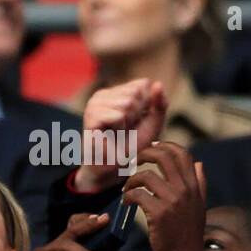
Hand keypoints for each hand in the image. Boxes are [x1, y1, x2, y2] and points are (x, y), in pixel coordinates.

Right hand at [75, 78, 165, 193]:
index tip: (136, 121)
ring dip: (127, 123)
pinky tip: (110, 136)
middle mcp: (103, 94)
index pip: (143, 84)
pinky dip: (120, 129)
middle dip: (137, 114)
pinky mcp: (91, 116)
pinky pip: (118, 115)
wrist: (114, 166)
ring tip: (117, 133)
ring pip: (127, 103)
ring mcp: (94, 103)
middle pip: (135, 93)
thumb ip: (160, 103)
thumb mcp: (154, 122)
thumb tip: (157, 83)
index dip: (147, 105)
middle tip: (125, 129)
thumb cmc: (132, 144)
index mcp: (117, 91)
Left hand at [122, 141, 206, 250]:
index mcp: (194, 186)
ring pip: (146, 175)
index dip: (165, 146)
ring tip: (127, 189)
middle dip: (145, 153)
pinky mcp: (158, 212)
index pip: (183, 154)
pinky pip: (137, 194)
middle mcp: (185, 190)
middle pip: (164, 157)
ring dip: (131, 180)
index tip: (151, 147)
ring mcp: (172, 200)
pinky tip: (126, 202)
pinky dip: (128, 196)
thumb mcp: (198, 205)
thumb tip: (199, 163)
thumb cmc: (187, 232)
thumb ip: (199, 183)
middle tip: (133, 161)